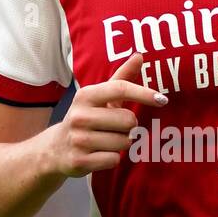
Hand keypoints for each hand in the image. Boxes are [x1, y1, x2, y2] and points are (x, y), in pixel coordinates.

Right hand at [47, 51, 167, 176]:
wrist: (55, 148)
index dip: (143, 93)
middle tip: (114, 128)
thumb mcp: (100, 97)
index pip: (120, 89)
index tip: (162, 99)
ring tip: (105, 141)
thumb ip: (121, 78)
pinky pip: (114, 159)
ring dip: (122, 143)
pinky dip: (113, 158)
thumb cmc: (85, 118)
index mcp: (85, 95)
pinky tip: (99, 154)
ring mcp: (78, 139)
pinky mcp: (79, 161)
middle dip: (129, 127)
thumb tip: (140, 55)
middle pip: (128, 120)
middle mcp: (80, 116)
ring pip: (124, 142)